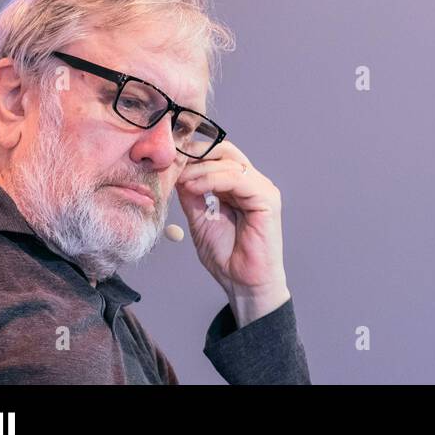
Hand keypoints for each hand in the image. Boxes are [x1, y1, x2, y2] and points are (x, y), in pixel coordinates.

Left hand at [175, 141, 289, 326]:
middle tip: (172, 161)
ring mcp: (262, 189)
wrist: (243, 283)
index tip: (167, 158)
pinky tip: (194, 188)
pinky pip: (238, 179)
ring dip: (200, 169)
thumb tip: (177, 172)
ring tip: (180, 180)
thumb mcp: (199, 218)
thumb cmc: (227, 256)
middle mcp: (253, 182)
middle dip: (197, 153)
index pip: (218, 155)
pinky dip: (213, 179)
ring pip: (229, 163)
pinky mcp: (267, 199)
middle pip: (226, 151)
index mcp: (239, 185)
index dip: (193, 153)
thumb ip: (192, 195)